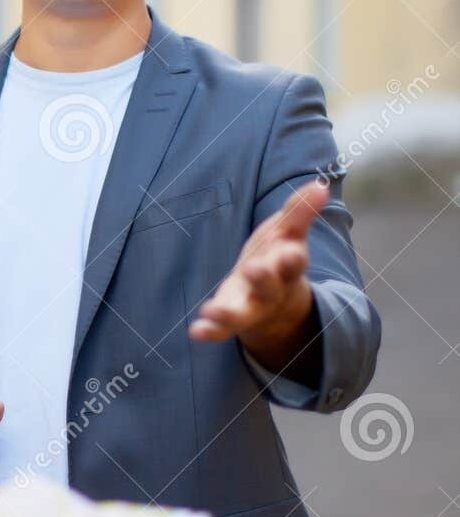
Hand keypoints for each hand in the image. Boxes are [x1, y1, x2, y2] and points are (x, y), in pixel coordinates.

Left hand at [189, 180, 327, 370]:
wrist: (273, 300)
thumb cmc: (278, 257)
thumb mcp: (288, 232)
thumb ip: (300, 211)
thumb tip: (320, 186)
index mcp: (287, 267)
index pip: (294, 263)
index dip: (293, 259)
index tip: (291, 253)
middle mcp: (272, 290)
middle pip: (269, 287)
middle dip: (263, 279)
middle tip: (254, 269)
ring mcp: (251, 307)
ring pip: (242, 314)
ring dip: (228, 314)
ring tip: (211, 310)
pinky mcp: (231, 318)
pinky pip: (221, 329)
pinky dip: (210, 331)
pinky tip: (196, 330)